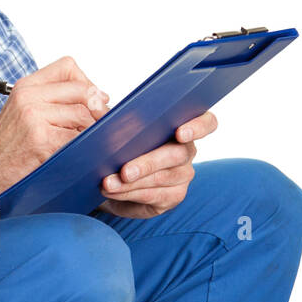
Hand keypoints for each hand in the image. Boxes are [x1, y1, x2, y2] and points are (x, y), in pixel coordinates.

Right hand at [0, 56, 109, 197]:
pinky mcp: (41, 140)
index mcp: (25, 86)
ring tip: (84, 143)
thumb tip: (95, 97)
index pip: (68, 67)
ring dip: (90, 131)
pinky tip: (78, 154)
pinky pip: (77, 138)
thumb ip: (51, 100)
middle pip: (82, 90)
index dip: (86, 83)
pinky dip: (84, 147)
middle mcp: (28, 97)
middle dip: (97, 109)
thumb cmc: (5, 148)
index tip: (92, 101)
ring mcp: (34, 117)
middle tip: (100, 124)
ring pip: (83, 115)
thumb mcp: (21, 112)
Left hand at [97, 111, 217, 218]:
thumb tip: (95, 104)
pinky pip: (154, 195)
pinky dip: (130, 194)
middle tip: (125, 171)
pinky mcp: (172, 197)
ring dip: (133, 182)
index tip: (180, 133)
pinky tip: (113, 191)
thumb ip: (108, 116)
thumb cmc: (122, 147)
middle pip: (178, 154)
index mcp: (181, 125)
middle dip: (148, 162)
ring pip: (163, 177)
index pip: (206, 122)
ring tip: (108, 183)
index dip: (198, 126)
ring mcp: (183, 176)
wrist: (113, 180)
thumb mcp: (115, 129)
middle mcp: (188, 151)